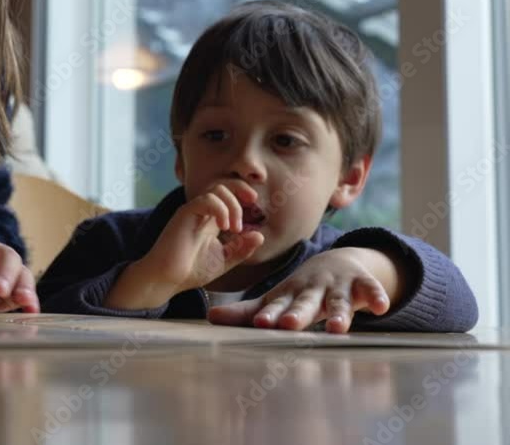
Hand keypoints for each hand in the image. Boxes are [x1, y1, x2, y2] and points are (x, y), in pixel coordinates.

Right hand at [105, 179, 264, 309]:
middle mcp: (201, 212)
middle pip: (222, 185)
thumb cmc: (190, 271)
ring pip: (216, 190)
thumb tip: (259, 235)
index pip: (227, 194)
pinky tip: (224, 227)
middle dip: (241, 190)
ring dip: (232, 205)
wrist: (167, 279)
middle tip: (252, 203)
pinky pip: (207, 200)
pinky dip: (221, 209)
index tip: (254, 204)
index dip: (242, 193)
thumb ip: (241, 249)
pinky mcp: (185, 214)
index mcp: (210, 220)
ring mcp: (192, 211)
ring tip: (234, 228)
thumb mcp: (223, 260)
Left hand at [207, 247, 398, 332]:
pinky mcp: (361, 283)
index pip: (276, 306)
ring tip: (338, 328)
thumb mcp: (276, 300)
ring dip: (338, 313)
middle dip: (296, 314)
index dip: (268, 315)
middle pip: (304, 304)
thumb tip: (209, 319)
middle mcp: (311, 289)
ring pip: (338, 301)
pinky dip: (376, 296)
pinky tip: (382, 307)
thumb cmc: (301, 290)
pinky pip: (370, 290)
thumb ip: (245, 312)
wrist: (338, 262)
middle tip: (287, 324)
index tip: (259, 324)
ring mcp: (337, 285)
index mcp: (289, 294)